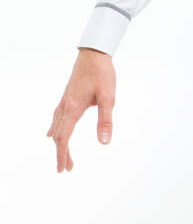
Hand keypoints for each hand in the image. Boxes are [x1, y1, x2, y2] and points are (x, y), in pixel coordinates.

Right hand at [46, 48, 115, 172]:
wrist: (93, 54)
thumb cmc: (102, 73)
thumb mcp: (108, 97)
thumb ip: (105, 121)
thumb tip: (104, 142)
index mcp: (73, 109)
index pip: (64, 138)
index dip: (63, 155)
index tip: (63, 169)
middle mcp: (65, 106)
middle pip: (59, 135)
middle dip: (62, 153)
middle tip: (66, 168)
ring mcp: (64, 101)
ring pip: (57, 127)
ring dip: (59, 143)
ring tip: (64, 155)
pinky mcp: (67, 96)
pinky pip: (56, 117)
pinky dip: (55, 129)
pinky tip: (52, 133)